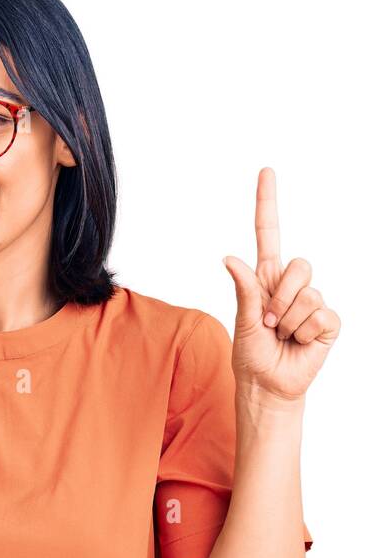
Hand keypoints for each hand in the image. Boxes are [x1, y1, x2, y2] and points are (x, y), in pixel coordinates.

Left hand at [222, 167, 339, 406]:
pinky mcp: (328, 321)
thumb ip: (244, 290)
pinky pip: (321, 315)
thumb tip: (229, 258)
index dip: (267, 204)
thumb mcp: (242, 321)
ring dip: (288, 321)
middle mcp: (290, 285)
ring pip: (308, 295)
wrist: (268, 385)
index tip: (266, 172)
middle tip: (269, 323)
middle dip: (280, 298)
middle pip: (299, 266)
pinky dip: (306, 332)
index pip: (269, 234)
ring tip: (281, 335)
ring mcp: (312, 302)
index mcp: (265, 279)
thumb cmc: (252, 353)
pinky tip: (300, 341)